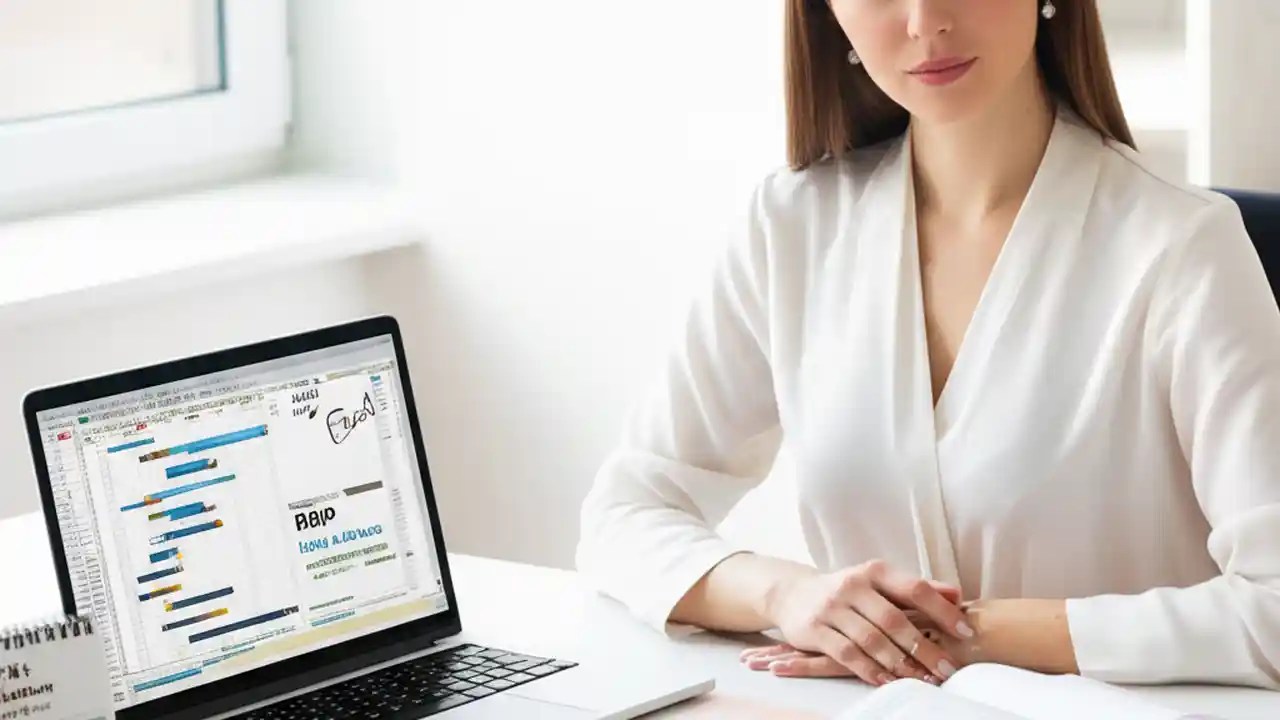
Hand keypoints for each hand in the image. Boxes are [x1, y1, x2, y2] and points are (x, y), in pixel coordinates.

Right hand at [748, 560, 971, 685]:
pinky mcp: (815, 629)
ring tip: (922, 680)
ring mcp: (831, 608)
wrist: (792, 594)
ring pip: (872, 640)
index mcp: (873, 571)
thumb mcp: (878, 582)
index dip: (941, 611)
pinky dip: (870, 670)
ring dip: (900, 664)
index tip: (965, 632)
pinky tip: (887, 681)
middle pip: (894, 620)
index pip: (914, 588)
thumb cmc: (847, 591)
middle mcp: (852, 585)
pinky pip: (847, 654)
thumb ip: (915, 589)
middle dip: (925, 648)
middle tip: (948, 669)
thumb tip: (957, 595)